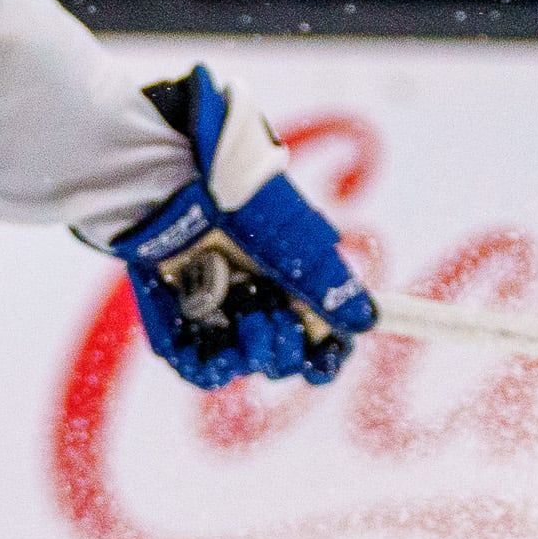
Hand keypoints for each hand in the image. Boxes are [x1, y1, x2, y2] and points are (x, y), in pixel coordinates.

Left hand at [111, 67, 374, 388]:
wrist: (170, 175)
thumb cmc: (239, 193)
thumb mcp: (293, 237)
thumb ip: (328, 281)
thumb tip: (366, 320)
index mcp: (290, 276)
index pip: (317, 335)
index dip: (325, 353)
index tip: (324, 360)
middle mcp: (254, 294)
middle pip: (280, 356)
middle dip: (284, 349)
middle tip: (273, 320)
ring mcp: (214, 307)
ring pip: (239, 363)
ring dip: (250, 356)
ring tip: (247, 327)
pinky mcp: (172, 315)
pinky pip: (191, 360)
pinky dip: (203, 361)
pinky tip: (212, 344)